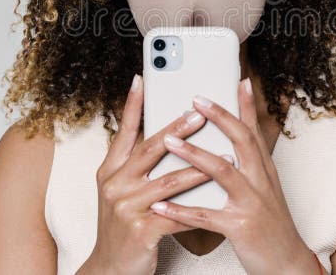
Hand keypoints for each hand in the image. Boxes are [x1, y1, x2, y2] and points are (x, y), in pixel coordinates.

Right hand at [83, 73, 212, 274]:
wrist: (110, 270)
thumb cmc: (122, 227)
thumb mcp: (121, 191)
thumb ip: (136, 164)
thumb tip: (162, 135)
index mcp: (110, 171)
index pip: (123, 131)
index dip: (132, 105)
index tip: (142, 79)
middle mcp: (115, 185)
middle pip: (150, 149)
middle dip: (178, 129)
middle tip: (200, 112)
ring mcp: (126, 208)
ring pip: (169, 182)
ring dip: (200, 167)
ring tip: (226, 156)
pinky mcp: (141, 232)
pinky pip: (176, 215)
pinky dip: (198, 207)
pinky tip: (216, 200)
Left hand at [148, 78, 319, 274]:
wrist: (287, 263)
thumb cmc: (270, 223)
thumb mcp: (266, 186)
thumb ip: (253, 160)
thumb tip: (243, 134)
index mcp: (263, 169)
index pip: (253, 130)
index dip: (244, 105)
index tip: (237, 80)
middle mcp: (259, 180)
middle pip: (241, 140)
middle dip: (218, 118)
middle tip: (193, 100)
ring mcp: (251, 203)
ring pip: (222, 172)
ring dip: (194, 154)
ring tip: (169, 141)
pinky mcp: (240, 228)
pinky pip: (206, 216)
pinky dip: (181, 210)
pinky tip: (160, 206)